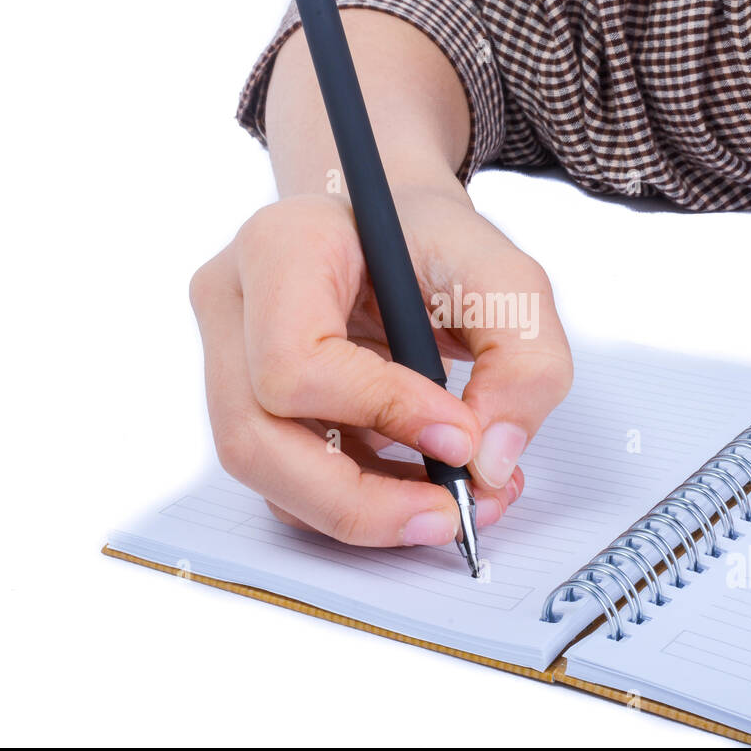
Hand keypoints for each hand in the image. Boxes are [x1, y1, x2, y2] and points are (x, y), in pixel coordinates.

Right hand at [189, 187, 572, 548]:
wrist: (401, 235)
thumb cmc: (441, 245)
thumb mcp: (509, 282)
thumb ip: (524, 362)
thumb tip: (488, 463)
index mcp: (281, 246)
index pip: (295, 359)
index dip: (380, 412)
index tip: (461, 437)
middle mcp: (233, 303)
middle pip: (254, 439)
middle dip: (359, 502)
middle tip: (451, 515)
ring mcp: (225, 358)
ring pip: (265, 475)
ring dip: (362, 513)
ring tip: (452, 505)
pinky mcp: (247, 405)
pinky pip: (286, 482)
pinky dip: (357, 504)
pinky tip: (421, 490)